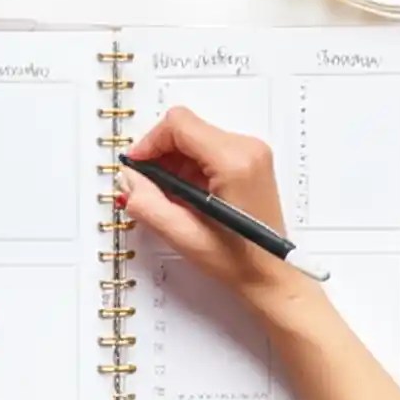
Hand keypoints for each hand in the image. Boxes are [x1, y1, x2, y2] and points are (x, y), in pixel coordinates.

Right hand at [117, 107, 311, 306]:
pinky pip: (209, 150)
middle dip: (161, 154)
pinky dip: (190, 168)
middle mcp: (247, 149)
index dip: (150, 142)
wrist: (270, 275)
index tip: (136, 164)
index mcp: (234, 162)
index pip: (180, 124)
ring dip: (175, 163)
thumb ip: (147, 202)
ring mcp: (252, 154)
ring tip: (170, 197)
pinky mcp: (251, 162)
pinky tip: (187, 196)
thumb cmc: (238, 260)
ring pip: (196, 139)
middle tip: (148, 185)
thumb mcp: (183, 235)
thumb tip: (129, 178)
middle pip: (187, 129)